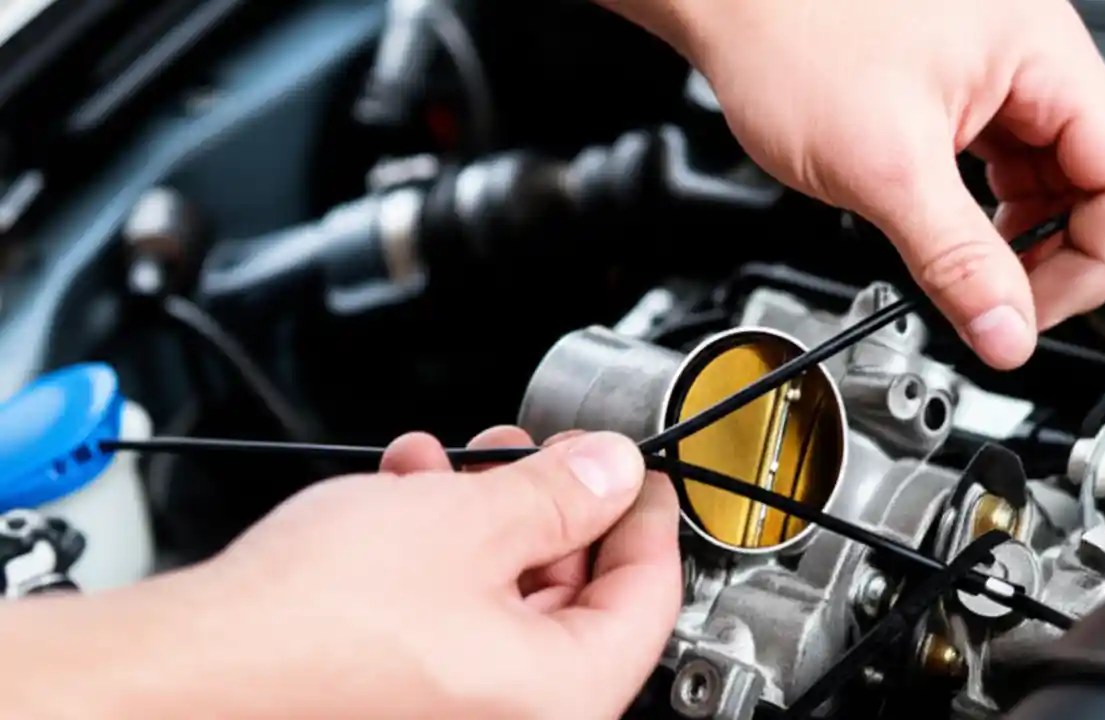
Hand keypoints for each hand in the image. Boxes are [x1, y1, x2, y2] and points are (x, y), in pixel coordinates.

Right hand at [0, 429, 680, 719]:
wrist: (193, 667)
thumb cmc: (312, 624)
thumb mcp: (467, 522)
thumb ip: (561, 493)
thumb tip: (611, 470)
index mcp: (563, 697)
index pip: (650, 597)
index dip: (646, 515)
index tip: (636, 469)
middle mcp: (520, 718)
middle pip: (576, 595)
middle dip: (549, 506)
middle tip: (536, 453)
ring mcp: (461, 711)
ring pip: (507, 598)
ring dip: (485, 519)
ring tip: (450, 466)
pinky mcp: (406, 695)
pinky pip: (456, 618)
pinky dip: (442, 555)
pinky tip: (407, 500)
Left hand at [606, 0, 1104, 368]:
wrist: (731, 4)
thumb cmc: (792, 36)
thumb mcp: (885, 169)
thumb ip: (955, 260)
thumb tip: (1007, 331)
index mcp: (1043, 55)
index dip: (1096, 261)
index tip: (1033, 310)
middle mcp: (1032, 57)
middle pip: (1094, 182)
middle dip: (1051, 253)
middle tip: (995, 301)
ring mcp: (994, 71)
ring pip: (1045, 176)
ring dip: (1012, 234)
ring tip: (959, 266)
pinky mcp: (954, 88)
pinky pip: (997, 160)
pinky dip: (978, 207)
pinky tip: (941, 228)